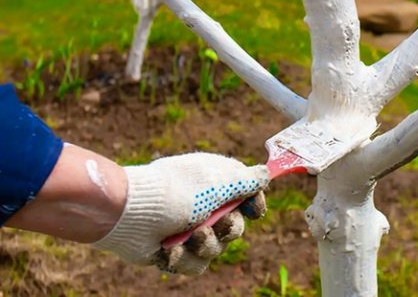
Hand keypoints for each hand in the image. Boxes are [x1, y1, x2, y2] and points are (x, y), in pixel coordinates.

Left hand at [92, 152, 268, 274]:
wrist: (129, 214)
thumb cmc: (176, 191)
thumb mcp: (217, 181)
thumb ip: (247, 180)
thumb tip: (266, 173)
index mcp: (216, 184)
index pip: (247, 196)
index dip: (253, 205)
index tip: (253, 210)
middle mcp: (205, 206)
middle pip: (236, 228)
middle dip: (228, 230)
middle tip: (216, 224)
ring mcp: (189, 229)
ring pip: (216, 249)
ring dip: (205, 245)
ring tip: (188, 237)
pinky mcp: (175, 250)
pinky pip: (195, 264)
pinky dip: (183, 258)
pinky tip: (167, 248)